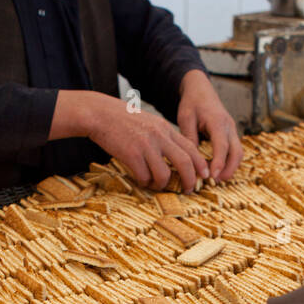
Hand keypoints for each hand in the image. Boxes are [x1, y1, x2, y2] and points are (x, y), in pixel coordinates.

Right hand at [51, 90, 205, 189]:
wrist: (100, 114)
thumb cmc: (122, 120)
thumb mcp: (148, 123)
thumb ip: (162, 136)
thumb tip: (174, 156)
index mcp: (165, 128)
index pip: (190, 148)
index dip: (200, 164)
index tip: (204, 176)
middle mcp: (159, 136)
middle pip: (185, 162)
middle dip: (190, 180)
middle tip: (188, 190)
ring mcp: (146, 145)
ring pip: (164, 174)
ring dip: (162, 185)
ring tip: (156, 185)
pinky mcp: (131, 154)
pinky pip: (144, 177)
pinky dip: (144, 182)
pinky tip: (140, 179)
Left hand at [177, 69, 242, 181]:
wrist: (200, 89)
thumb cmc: (192, 103)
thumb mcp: (185, 118)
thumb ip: (190, 138)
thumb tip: (192, 160)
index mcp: (218, 121)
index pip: (222, 145)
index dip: (219, 162)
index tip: (213, 176)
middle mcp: (229, 126)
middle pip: (237, 152)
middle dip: (229, 169)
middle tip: (216, 181)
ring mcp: (232, 130)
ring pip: (238, 152)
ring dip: (230, 167)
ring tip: (216, 178)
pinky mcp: (230, 134)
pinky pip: (234, 150)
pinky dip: (228, 161)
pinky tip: (217, 169)